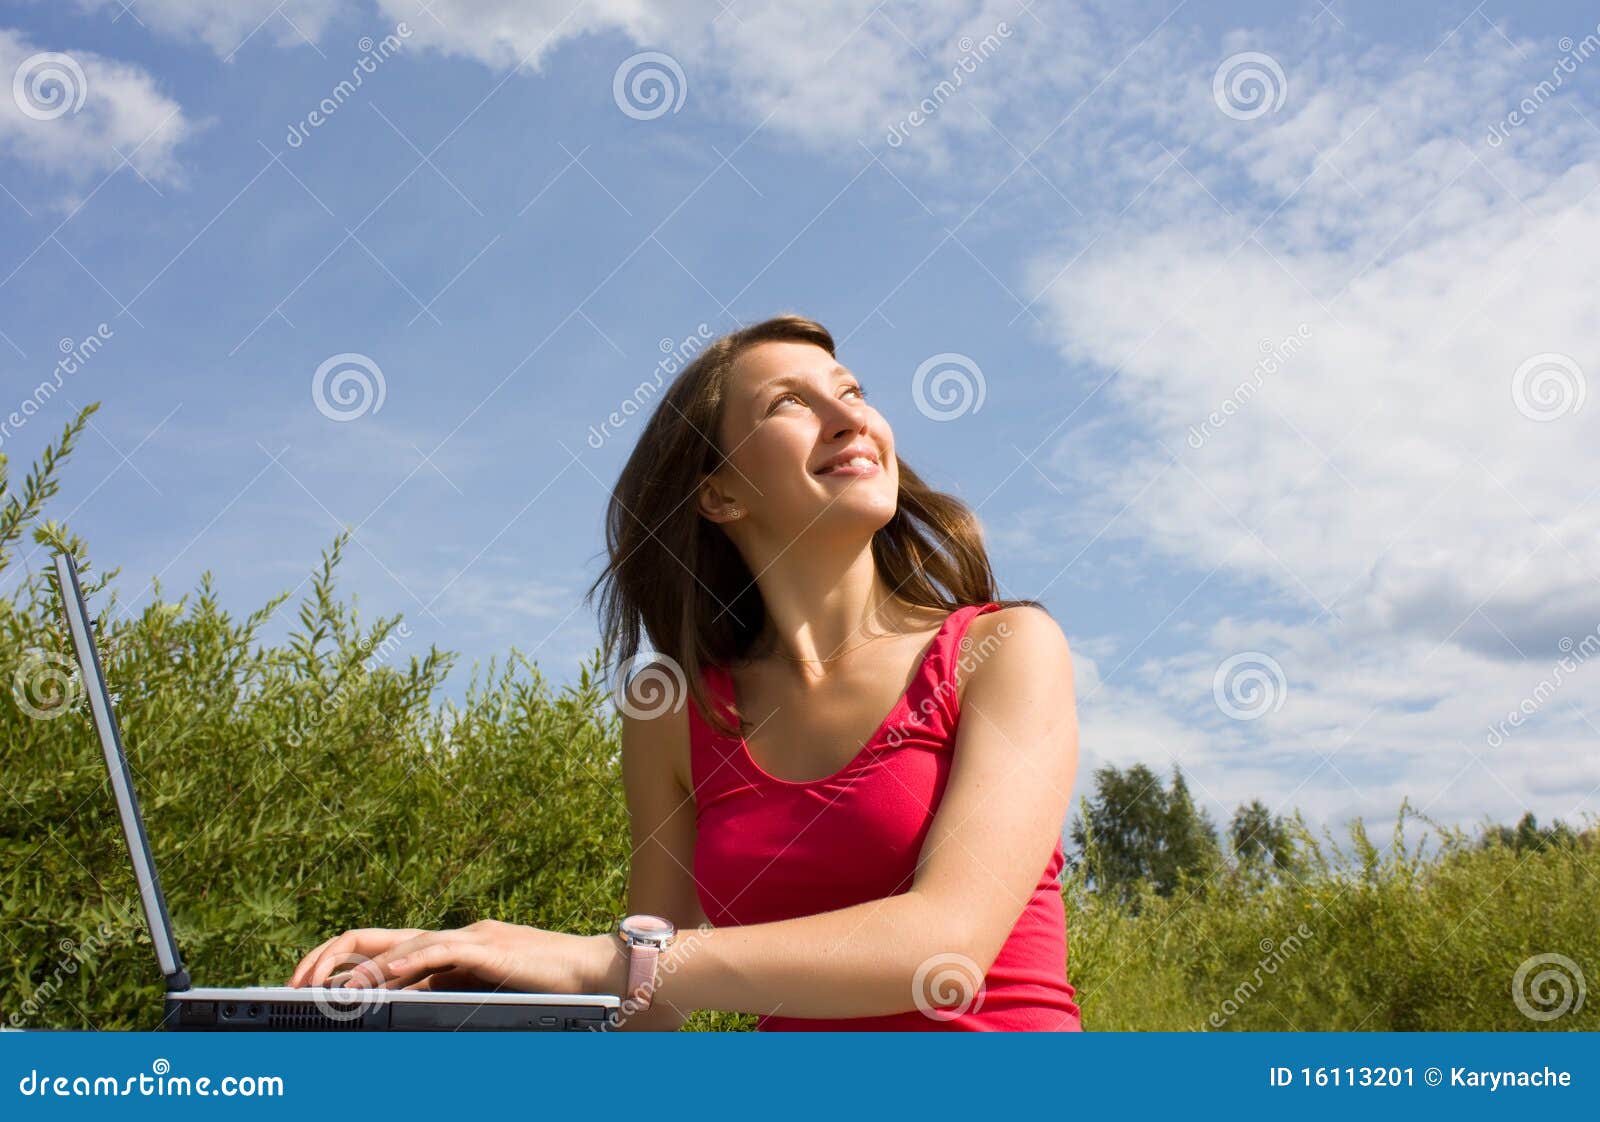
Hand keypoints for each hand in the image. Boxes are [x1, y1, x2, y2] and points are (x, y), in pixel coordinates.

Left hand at [286, 920, 628, 996]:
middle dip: (325, 958)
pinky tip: (382, 977)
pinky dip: (407, 962)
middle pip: (372, 937)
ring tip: (323, 988)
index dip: (333, 962)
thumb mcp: (482, 996)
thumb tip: (398, 1012)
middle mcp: (452, 937)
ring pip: (400, 944)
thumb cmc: (548, 990)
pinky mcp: (491, 949)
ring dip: (358, 968)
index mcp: (446, 949)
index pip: (377, 946)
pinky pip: (440, 952)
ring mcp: (471, 939)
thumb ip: (444, 996)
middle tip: (291, 985)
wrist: (598, 975)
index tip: (299, 988)